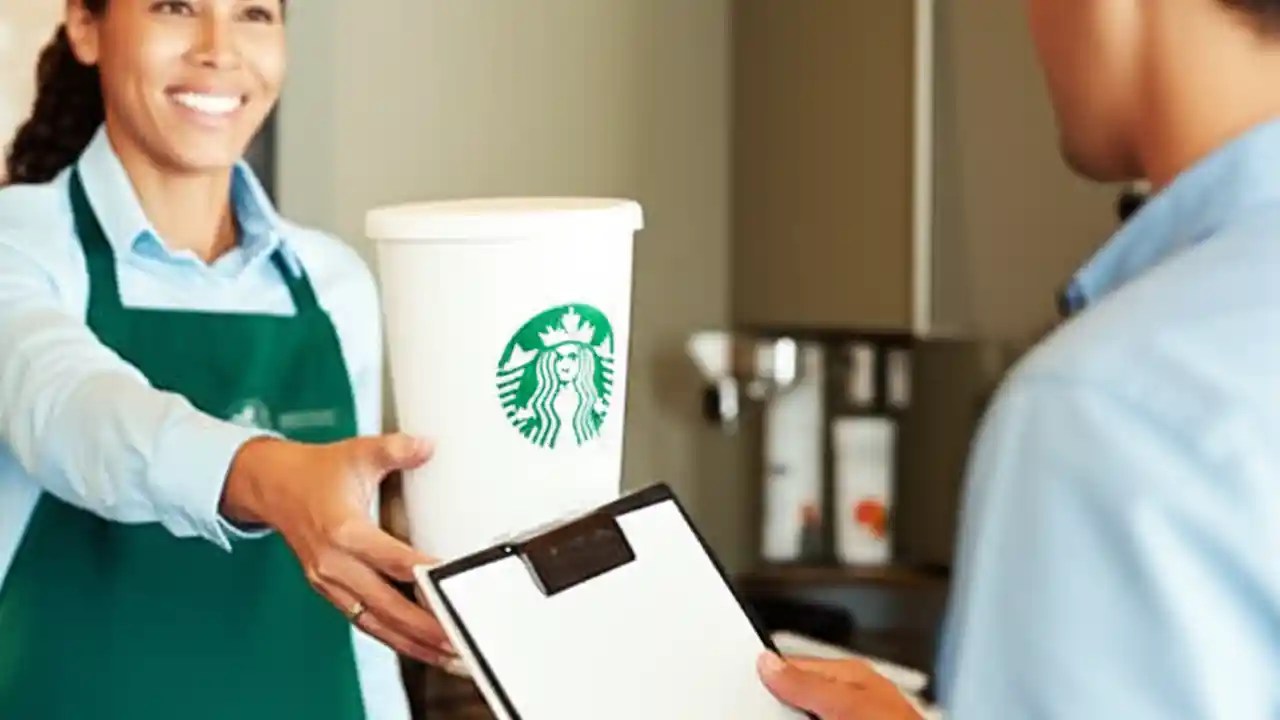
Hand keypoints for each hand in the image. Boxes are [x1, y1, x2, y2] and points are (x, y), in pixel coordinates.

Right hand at [222, 432, 455, 666]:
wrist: (272, 487)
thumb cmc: (316, 472)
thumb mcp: (358, 452)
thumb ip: (396, 449)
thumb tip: (428, 447)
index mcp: (344, 530)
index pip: (393, 560)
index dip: (425, 576)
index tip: (454, 588)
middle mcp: (335, 564)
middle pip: (387, 605)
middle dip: (425, 627)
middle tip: (459, 637)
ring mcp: (329, 582)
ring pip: (375, 623)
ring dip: (411, 642)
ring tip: (447, 654)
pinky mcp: (330, 591)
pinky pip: (364, 621)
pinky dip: (392, 637)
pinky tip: (418, 646)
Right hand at [758, 653, 923, 719]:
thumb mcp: (847, 703)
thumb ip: (808, 683)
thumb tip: (769, 662)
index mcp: (850, 676)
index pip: (793, 666)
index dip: (767, 676)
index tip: (745, 685)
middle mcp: (849, 698)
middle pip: (797, 696)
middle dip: (781, 705)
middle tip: (761, 712)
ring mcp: (847, 717)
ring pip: (804, 712)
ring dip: (790, 715)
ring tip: (779, 716)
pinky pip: (816, 718)